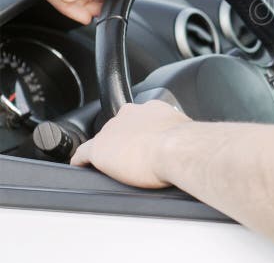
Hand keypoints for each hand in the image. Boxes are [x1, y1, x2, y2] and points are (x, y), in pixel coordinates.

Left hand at [70, 100, 191, 188]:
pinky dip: (82, 161)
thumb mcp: (185, 132)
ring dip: (110, 151)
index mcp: (151, 108)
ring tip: (119, 167)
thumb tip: (184, 143)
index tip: (146, 142)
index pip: (139, 118)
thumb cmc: (186, 144)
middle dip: (125, 140)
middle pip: (120, 127)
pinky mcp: (99, 149)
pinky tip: (83, 168)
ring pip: (105, 140)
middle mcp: (130, 114)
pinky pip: (83, 155)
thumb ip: (178, 133)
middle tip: (136, 157)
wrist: (177, 149)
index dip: (141, 131)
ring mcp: (112, 130)